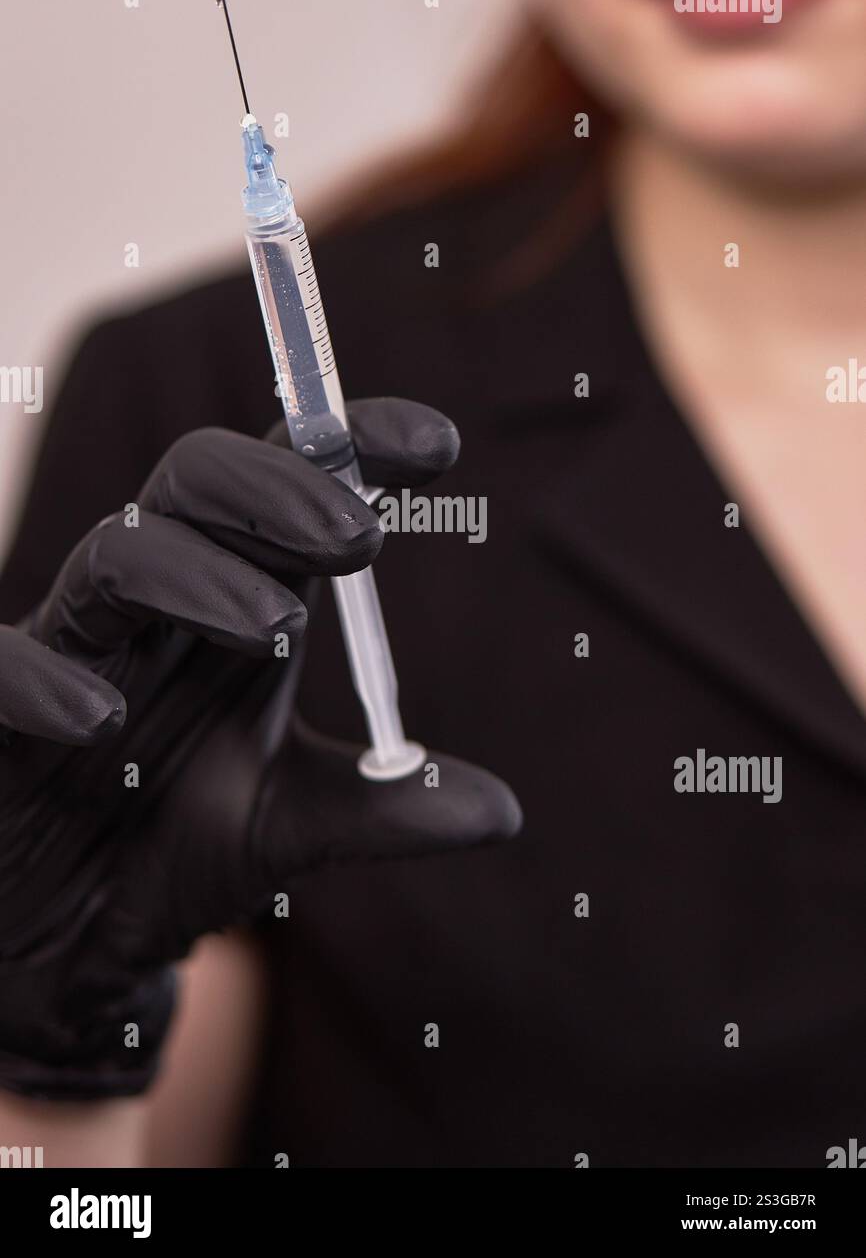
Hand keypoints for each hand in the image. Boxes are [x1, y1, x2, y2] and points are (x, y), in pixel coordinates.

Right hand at [0, 399, 519, 1099]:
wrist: (67, 934)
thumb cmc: (173, 843)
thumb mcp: (291, 827)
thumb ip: (385, 806)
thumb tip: (507, 813)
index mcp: (234, 599)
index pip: (289, 487)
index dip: (353, 447)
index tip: (438, 447)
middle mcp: (158, 602)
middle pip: (196, 480)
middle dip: (279, 490)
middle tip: (361, 539)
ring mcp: (74, 647)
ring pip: (116, 552)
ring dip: (195, 572)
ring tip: (276, 626)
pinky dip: (44, 678)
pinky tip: (101, 720)